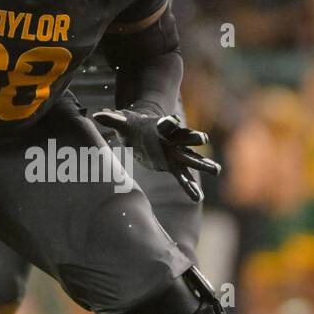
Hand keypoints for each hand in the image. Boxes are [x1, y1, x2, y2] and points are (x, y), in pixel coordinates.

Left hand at [92, 108, 221, 201]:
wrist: (146, 131)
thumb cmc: (133, 125)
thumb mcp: (122, 122)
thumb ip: (112, 119)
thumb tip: (96, 115)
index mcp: (160, 126)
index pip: (167, 123)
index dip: (169, 122)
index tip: (173, 121)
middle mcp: (172, 139)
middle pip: (185, 137)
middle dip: (194, 138)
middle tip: (203, 139)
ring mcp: (176, 152)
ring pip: (191, 158)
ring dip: (203, 164)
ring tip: (216, 170)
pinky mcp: (173, 166)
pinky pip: (184, 177)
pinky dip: (190, 187)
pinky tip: (198, 198)